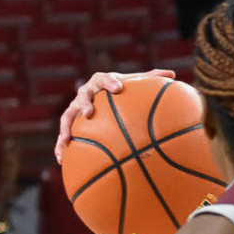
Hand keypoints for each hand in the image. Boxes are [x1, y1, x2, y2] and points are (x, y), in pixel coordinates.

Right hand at [54, 69, 175, 163]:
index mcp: (100, 81)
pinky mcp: (71, 122)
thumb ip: (151, 78)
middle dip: (84, 104)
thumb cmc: (123, 88)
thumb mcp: (135, 82)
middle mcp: (85, 93)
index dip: (110, 82)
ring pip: (67, 116)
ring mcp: (75, 107)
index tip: (118, 88)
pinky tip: (61, 159)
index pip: (103, 78)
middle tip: (90, 113)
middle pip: (82, 96)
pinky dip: (60, 146)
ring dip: (66, 128)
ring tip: (67, 140)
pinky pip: (64, 134)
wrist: (105, 93)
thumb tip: (173, 73)